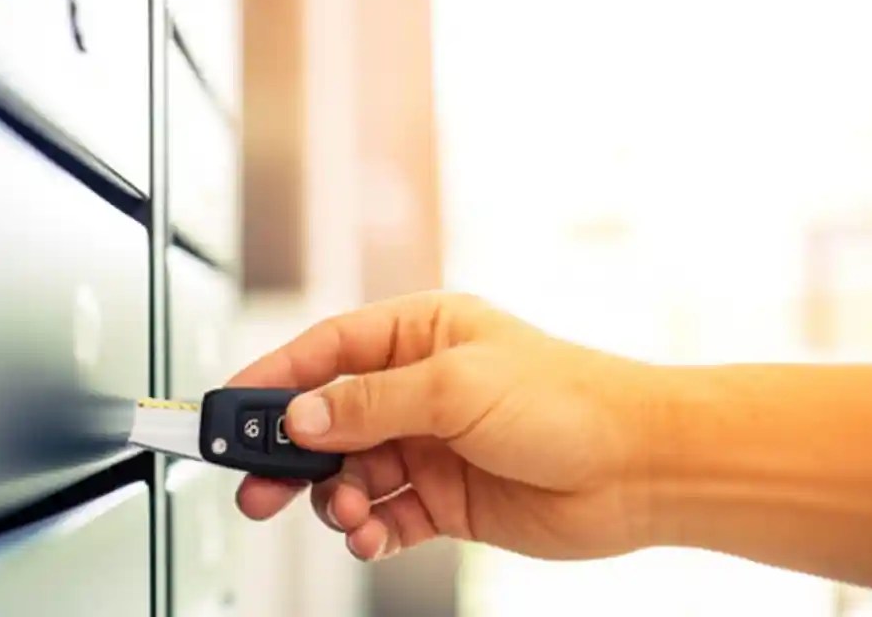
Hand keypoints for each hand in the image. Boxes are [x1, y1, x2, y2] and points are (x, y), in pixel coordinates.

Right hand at [227, 291, 656, 561]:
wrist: (640, 469)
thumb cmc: (570, 401)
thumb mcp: (455, 387)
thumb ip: (369, 404)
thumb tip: (303, 416)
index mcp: (419, 336)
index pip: (326, 351)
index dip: (274, 377)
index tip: (232, 404)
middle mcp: (419, 390)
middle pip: (328, 418)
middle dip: (289, 451)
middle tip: (253, 479)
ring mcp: (430, 446)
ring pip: (350, 472)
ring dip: (332, 496)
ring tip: (339, 511)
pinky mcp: (446, 498)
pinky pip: (385, 515)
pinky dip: (368, 530)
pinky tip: (369, 535)